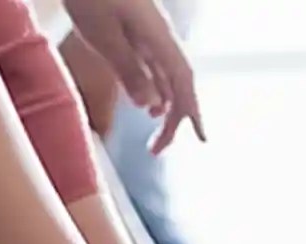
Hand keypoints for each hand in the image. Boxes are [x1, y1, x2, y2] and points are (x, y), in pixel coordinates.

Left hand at [63, 0, 203, 150]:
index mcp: (158, 39)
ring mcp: (149, 33)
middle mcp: (160, 38)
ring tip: (155, 134)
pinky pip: (154, 66)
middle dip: (175, 119)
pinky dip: (154, 89)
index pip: (183, 83)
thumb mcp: (104, 36)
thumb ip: (129, 70)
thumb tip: (151, 107)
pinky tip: (146, 102)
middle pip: (179, 84)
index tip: (200, 140)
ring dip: (165, 107)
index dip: (192, 113)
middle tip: (158, 150)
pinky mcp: (136, 30)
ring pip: (167, 76)